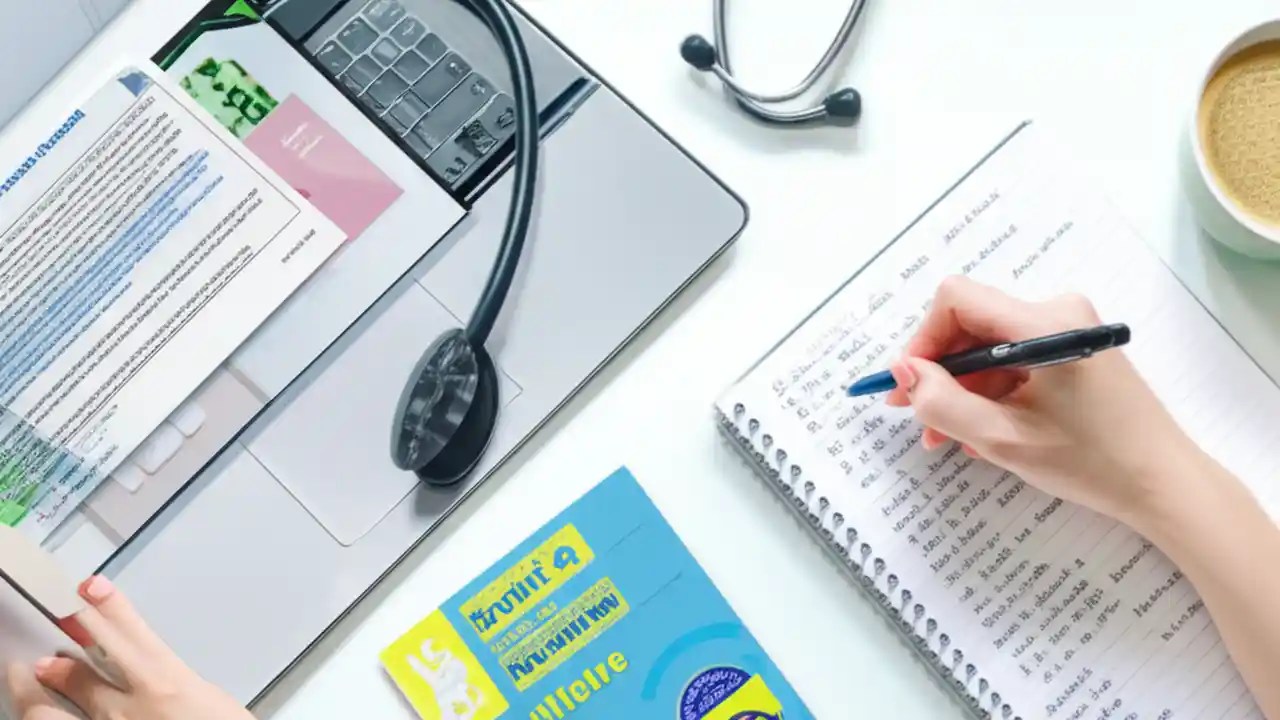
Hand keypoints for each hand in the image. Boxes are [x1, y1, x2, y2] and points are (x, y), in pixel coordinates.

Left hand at [6, 576, 253, 719]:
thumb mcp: (208, 697)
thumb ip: (175, 683)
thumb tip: (155, 674)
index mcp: (167, 684)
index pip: (129, 633)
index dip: (107, 606)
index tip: (91, 586)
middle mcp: (132, 707)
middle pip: (83, 667)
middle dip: (62, 649)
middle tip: (56, 622)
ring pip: (53, 711)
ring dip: (38, 689)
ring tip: (33, 672)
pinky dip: (54, 716)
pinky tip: (44, 711)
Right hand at [885, 276, 1203, 526]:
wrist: (1164, 483)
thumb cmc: (1090, 462)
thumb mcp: (1002, 438)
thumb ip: (942, 402)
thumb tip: (903, 372)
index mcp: (1043, 323)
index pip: (956, 301)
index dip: (922, 340)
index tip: (908, 386)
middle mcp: (1057, 312)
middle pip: (971, 324)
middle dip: (940, 372)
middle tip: (917, 417)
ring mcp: (1069, 330)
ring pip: (990, 346)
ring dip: (963, 389)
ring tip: (948, 438)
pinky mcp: (1076, 351)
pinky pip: (1015, 360)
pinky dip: (992, 392)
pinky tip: (983, 432)